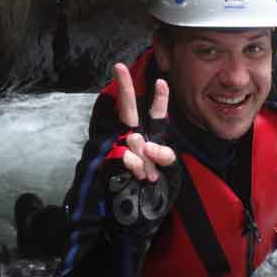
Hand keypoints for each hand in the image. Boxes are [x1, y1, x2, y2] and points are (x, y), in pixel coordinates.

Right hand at [114, 62, 176, 181]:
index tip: (161, 81)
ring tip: (148, 174)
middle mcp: (133, 138)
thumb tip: (146, 145)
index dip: (160, 99)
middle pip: (128, 110)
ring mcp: (119, 148)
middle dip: (124, 88)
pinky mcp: (110, 161)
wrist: (137, 209)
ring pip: (134, 140)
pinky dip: (136, 166)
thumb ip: (163, 155)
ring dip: (146, 159)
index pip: (156, 115)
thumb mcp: (167, 170)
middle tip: (119, 66)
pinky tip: (138, 174)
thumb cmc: (153, 185)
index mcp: (150, 137)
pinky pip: (127, 156)